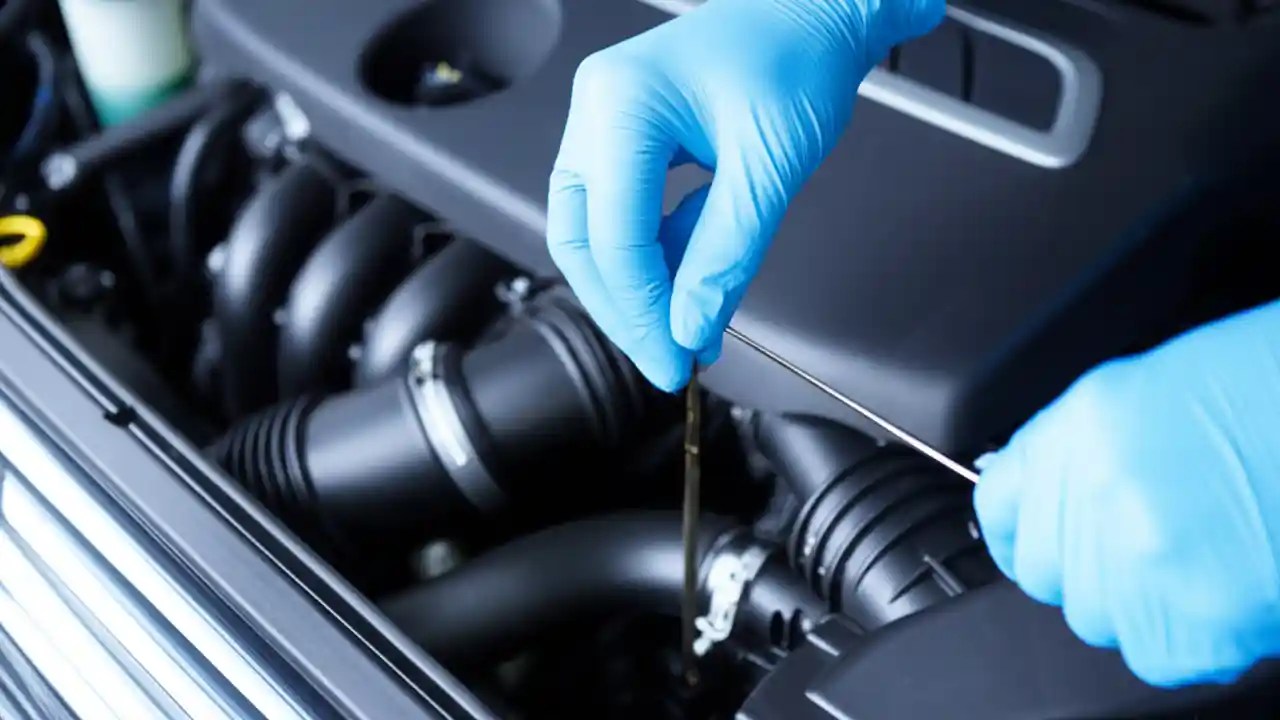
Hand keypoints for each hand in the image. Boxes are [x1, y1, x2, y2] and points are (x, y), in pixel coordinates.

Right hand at [546, 0, 944, 390]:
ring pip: (594, 232)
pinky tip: (691, 275)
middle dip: (625, 309)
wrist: (817, 10)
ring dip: (638, 286)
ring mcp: (603, 121)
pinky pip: (619, 212)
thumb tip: (691, 325)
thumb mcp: (769, 169)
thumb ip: (726, 255)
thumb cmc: (798, 56)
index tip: (674, 362)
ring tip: (686, 324)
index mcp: (622, 104)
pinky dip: (654, 254)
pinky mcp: (622, 136)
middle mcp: (596, 108)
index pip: (614, 238)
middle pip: (583, 240)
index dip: (643, 313)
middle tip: (667, 358)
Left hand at [976, 300, 1279, 687]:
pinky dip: (1193, 641)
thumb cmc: (1275, 387)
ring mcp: (1141, 556)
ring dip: (1143, 605)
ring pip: (1098, 619)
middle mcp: (1099, 490)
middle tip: (1153, 548)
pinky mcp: (1196, 618)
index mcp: (1086, 425)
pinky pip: (1159, 657)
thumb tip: (1052, 491)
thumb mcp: (1160, 392)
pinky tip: (1231, 594)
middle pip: (1048, 571)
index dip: (1019, 527)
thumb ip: (1092, 448)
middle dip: (1092, 568)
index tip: (1032, 540)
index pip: (1000, 502)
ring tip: (1206, 561)